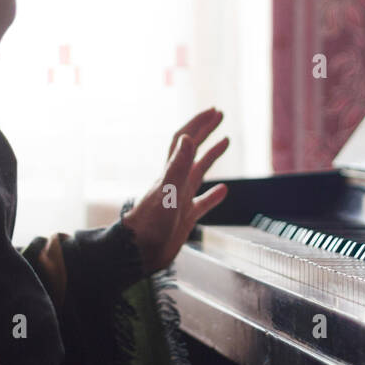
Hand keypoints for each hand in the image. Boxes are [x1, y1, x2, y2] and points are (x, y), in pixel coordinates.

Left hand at [121, 107, 229, 273]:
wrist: (139, 252)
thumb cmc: (150, 223)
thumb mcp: (168, 191)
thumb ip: (178, 165)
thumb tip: (187, 137)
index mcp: (171, 172)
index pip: (185, 140)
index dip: (198, 124)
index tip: (213, 111)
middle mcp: (176, 181)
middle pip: (193, 150)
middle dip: (206, 130)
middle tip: (220, 115)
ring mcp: (180, 199)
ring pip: (199, 172)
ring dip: (212, 155)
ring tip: (225, 142)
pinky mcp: (184, 217)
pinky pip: (202, 202)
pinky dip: (213, 195)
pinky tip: (223, 191)